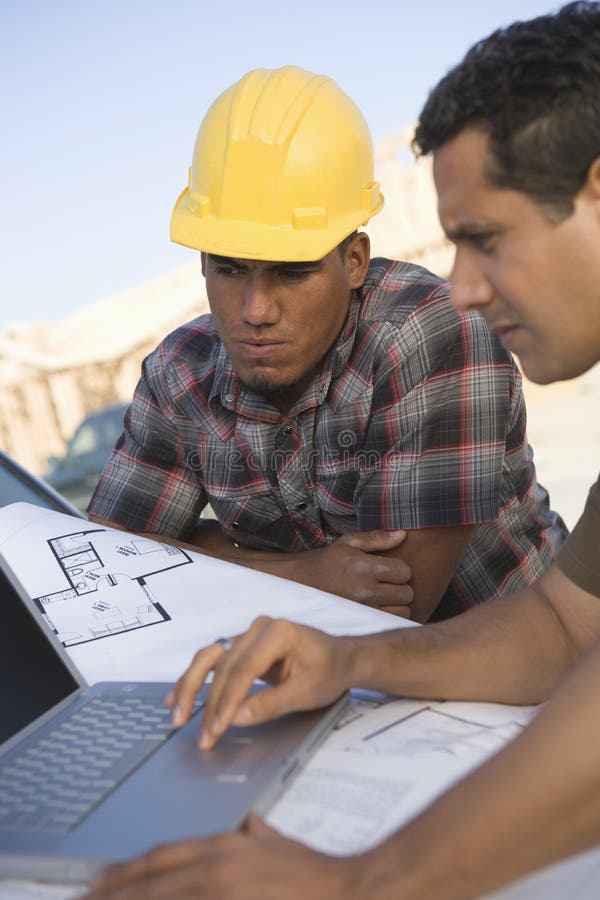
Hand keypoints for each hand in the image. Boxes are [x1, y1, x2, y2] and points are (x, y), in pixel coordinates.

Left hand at [86, 813, 364, 899]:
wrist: (346, 891)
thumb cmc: (312, 874)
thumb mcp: (277, 843)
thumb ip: (255, 834)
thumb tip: (247, 825)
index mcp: (222, 847)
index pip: (160, 858)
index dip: (126, 872)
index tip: (100, 882)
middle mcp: (213, 870)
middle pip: (150, 884)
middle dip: (114, 894)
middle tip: (85, 899)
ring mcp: (219, 895)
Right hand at [166, 616, 355, 748]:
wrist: (341, 658)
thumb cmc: (329, 671)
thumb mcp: (306, 693)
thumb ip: (270, 704)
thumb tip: (235, 718)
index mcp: (278, 632)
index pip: (244, 669)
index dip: (227, 700)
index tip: (216, 728)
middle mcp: (259, 628)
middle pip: (223, 665)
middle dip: (209, 703)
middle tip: (203, 736)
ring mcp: (248, 634)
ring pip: (210, 658)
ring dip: (190, 686)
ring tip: (177, 715)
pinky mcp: (242, 646)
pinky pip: (214, 660)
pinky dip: (195, 679)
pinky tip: (178, 696)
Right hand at [297, 529, 412, 615]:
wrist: (302, 585)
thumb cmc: (328, 562)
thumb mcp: (348, 543)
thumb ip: (376, 538)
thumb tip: (403, 534)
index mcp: (362, 566)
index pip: (404, 571)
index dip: (400, 569)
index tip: (390, 570)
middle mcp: (363, 590)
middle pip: (406, 593)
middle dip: (401, 587)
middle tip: (388, 584)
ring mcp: (363, 610)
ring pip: (403, 611)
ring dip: (398, 604)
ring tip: (384, 597)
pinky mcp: (360, 623)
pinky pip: (391, 622)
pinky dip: (391, 616)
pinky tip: (380, 608)